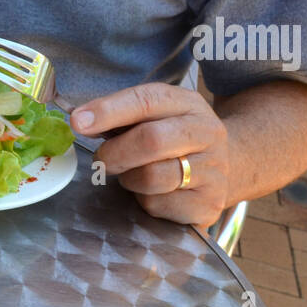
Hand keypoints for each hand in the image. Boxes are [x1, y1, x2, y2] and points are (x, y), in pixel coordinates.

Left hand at [70, 83, 230, 227]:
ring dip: (129, 179)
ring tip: (133, 175)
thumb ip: (119, 116)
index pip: (147, 101)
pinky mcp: (209, 204)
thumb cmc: (173, 140)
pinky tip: (155, 194)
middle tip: (102, 160)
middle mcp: (208, 133)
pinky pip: (159, 205)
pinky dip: (145, 202)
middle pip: (151, 140)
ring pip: (152, 177)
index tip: (78, 122)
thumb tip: (80, 120)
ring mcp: (214, 170)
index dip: (109, 111)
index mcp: (188, 104)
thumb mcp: (153, 118)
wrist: (228, 167)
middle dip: (114, 153)